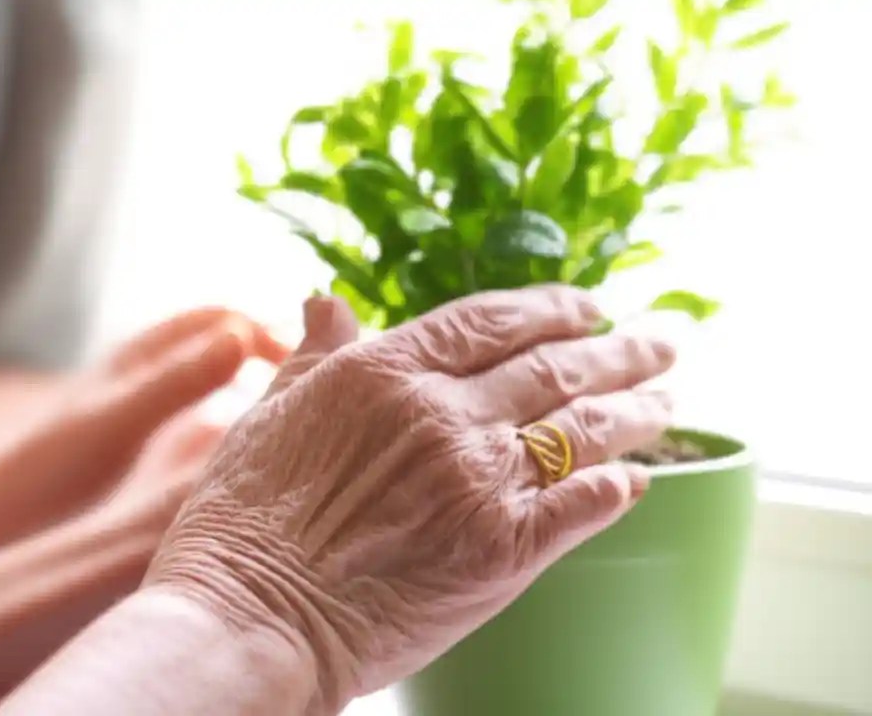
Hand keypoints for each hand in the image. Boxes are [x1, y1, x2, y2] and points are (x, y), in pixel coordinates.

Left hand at [19, 307, 285, 510]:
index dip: (268, 330)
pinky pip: (202, 411)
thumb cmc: (58, 466)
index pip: (222, 318)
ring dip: (253, 382)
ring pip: (215, 375)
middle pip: (223, 340)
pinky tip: (248, 448)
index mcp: (142, 351)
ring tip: (293, 409)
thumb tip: (242, 336)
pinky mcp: (142, 433)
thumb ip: (180, 380)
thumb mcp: (124, 420)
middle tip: (313, 382)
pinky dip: (233, 415)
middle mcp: (145, 365)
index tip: (306, 362)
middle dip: (269, 350)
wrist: (6, 510)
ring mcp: (144, 398)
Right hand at [145, 286, 675, 711]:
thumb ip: (315, 354)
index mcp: (386, 372)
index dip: (551, 308)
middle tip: (660, 345)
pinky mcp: (504, 551)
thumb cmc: (246, 520)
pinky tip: (636, 481)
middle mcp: (445, 414)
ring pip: (583, 429)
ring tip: (666, 403)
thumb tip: (327, 300)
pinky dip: (616, 488)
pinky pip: (582, 507)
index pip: (492, 320)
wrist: (253, 613)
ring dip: (634, 412)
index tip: (588, 306)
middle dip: (619, 351)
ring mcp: (480, 481)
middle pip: (556, 367)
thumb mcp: (271, 413)